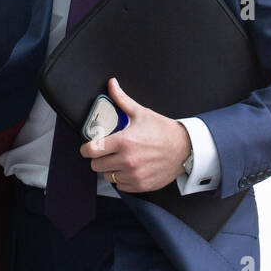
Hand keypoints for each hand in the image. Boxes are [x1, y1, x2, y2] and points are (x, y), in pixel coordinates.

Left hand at [81, 77, 190, 192]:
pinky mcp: (141, 185)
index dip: (86, 149)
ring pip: (107, 176)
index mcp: (124, 141)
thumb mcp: (141, 113)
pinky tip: (129, 169)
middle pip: (96, 165)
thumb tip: (112, 84)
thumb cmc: (163, 130)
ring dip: (110, 169)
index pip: (92, 150)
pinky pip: (120, 186)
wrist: (184, 148)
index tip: (88, 147)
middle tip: (106, 152)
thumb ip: (121, 99)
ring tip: (119, 160)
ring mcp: (134, 175)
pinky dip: (122, 179)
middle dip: (99, 158)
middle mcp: (127, 160)